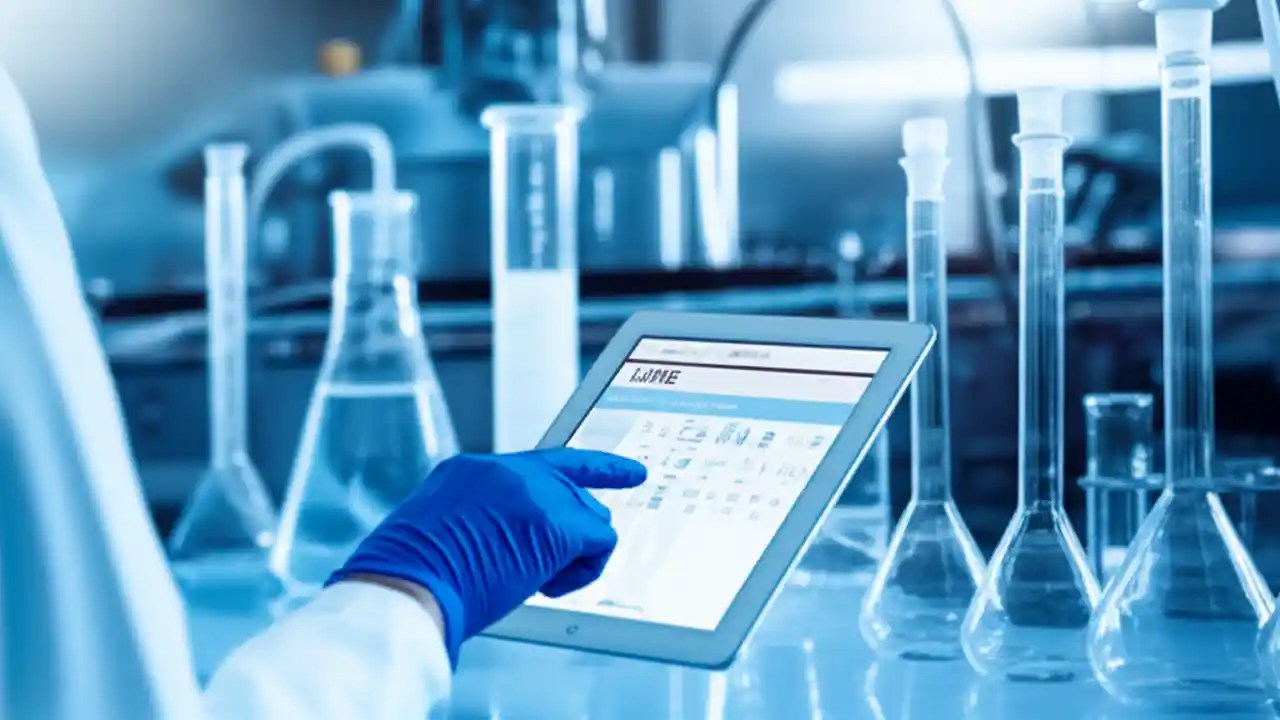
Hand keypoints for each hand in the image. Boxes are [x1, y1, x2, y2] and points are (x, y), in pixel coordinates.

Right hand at [328, 449, 646, 663]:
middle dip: (576, 531)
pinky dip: (582, 572)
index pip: (544, 463)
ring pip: (590, 517)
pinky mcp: (556, 523)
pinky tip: (548, 586)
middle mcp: (507, 470)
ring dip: (571, 556)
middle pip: (573, 491)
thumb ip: (481, 523)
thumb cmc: (408, 578)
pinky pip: (599, 543)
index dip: (590, 470)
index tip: (626, 472)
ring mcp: (534, 492)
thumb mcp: (438, 533)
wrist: (402, 588)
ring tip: (532, 582)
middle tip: (563, 565)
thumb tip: (512, 548)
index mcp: (473, 470)